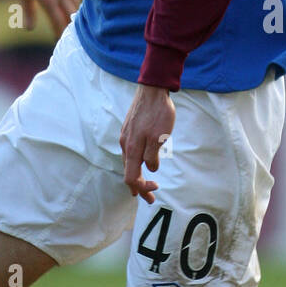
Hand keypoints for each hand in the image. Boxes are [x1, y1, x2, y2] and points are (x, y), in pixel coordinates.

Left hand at [11, 0, 81, 34]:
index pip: (59, 23)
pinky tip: (77, 6)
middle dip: (72, 28)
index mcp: (49, 0)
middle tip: (71, 38)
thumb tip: (29, 29)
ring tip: (77, 25)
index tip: (60, 43)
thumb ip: (28, 12)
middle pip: (72, 17)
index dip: (60, 34)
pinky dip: (79, 2)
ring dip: (77, 16)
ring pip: (78, 6)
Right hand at [121, 83, 174, 200]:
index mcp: (132, 148)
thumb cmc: (158, 113)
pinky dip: (136, 162)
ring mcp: (126, 136)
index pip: (131, 177)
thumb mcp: (160, 137)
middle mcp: (125, 144)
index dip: (141, 187)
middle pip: (129, 172)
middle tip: (151, 197)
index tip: (154, 190)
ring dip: (137, 175)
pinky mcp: (129, 129)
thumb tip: (150, 169)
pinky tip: (142, 162)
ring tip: (147, 183)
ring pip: (129, 162)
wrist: (152, 89)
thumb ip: (152, 155)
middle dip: (139, 186)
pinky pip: (131, 152)